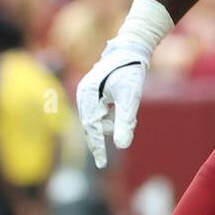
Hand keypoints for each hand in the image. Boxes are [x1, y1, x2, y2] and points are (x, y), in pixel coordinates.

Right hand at [76, 38, 150, 168]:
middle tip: (116, 141)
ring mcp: (88, 95)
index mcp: (87, 96)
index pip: (91, 128)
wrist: (131, 49)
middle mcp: (83, 95)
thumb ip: (125, 121)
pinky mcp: (95, 94)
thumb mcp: (130, 98)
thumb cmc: (130, 72)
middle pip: (92, 125)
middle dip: (105, 133)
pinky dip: (111, 118)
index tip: (102, 164)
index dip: (97, 147)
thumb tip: (122, 146)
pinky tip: (122, 114)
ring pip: (97, 120)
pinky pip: (100, 114)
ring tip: (129, 117)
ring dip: (111, 124)